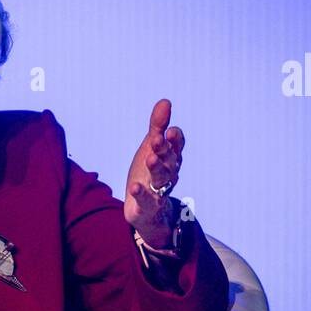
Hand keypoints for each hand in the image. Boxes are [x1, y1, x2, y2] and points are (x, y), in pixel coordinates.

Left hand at [124, 98, 183, 247]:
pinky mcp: (147, 206)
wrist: (146, 209)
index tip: (168, 131)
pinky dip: (142, 194)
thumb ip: (157, 126)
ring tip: (150, 159)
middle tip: (157, 140)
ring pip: (161, 179)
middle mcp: (168, 173)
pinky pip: (146, 200)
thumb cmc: (149, 173)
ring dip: (156, 168)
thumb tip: (165, 101)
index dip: (173, 140)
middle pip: (169, 160)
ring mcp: (158, 190)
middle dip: (164, 150)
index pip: (176, 146)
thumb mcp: (151, 147)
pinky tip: (135, 188)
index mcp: (170, 157)